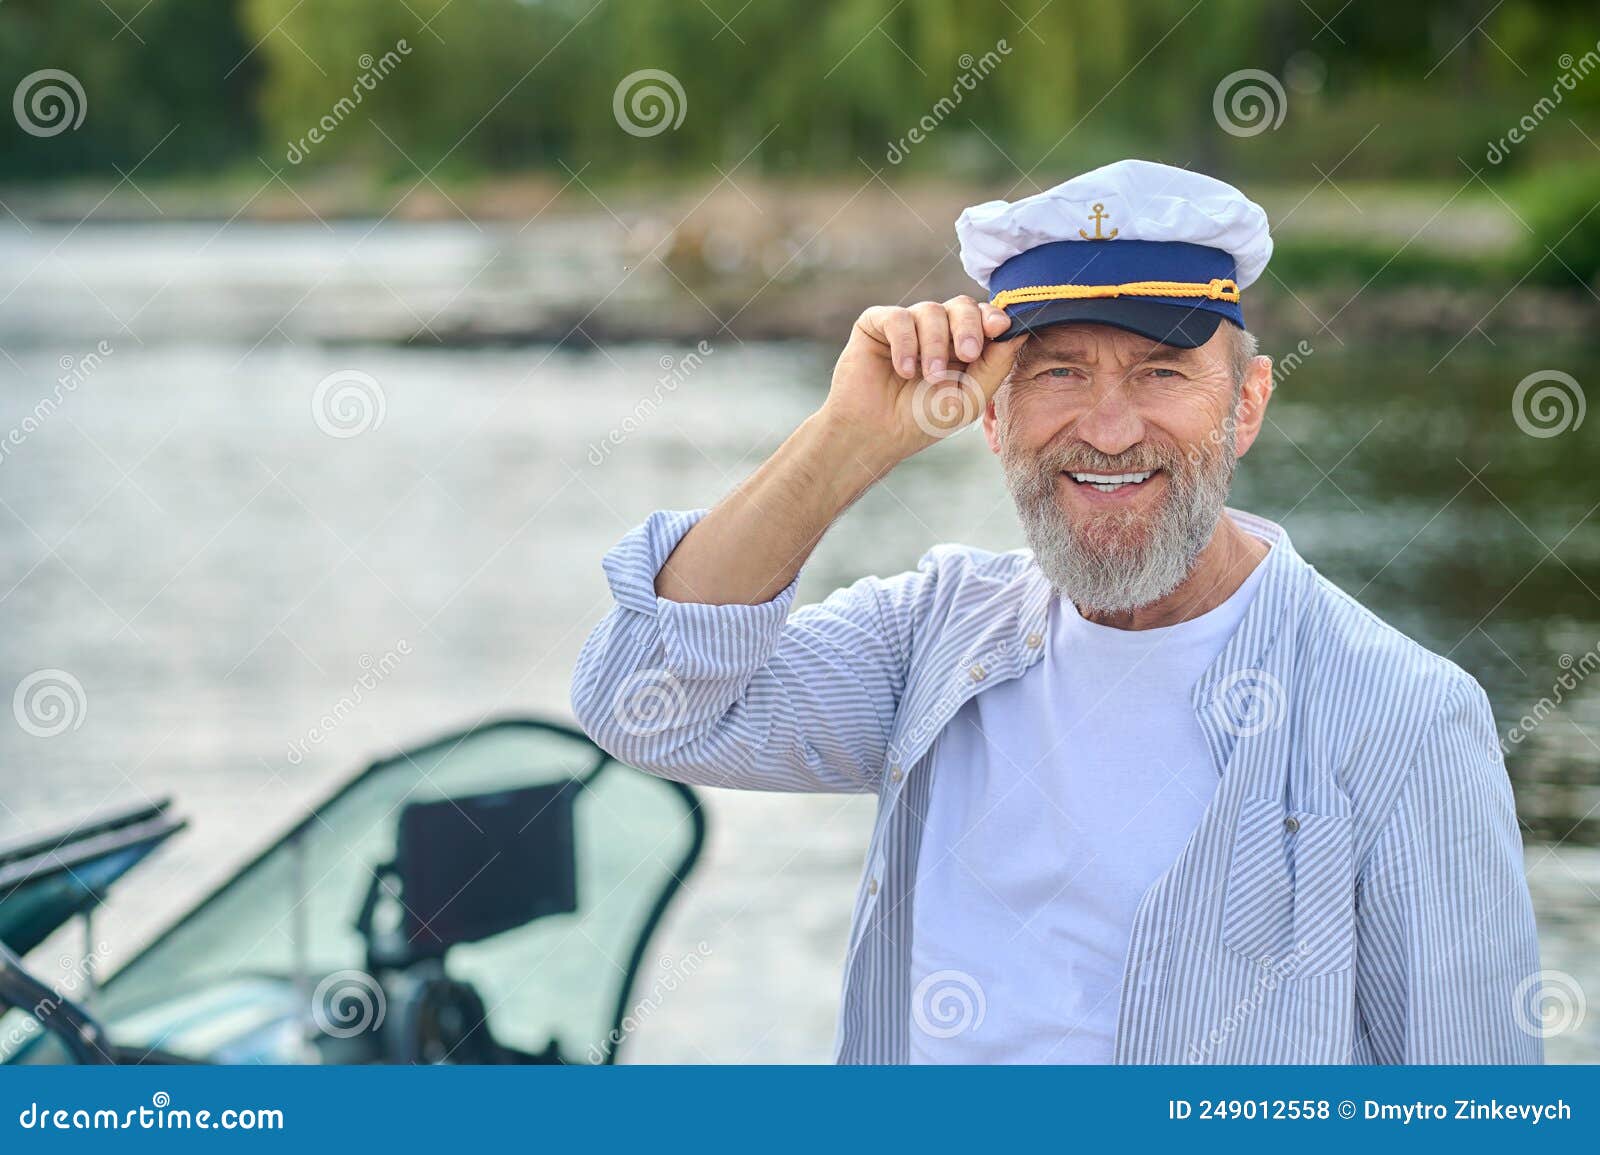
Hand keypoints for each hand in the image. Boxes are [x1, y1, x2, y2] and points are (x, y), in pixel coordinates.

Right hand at [822, 295, 1027, 465]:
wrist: (876, 434)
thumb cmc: (922, 419)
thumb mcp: (970, 397)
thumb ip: (996, 364)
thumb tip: (1018, 330)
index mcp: (962, 344)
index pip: (984, 317)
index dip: (993, 317)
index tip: (999, 328)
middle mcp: (937, 330)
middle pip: (962, 306)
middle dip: (968, 327)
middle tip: (966, 353)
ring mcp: (907, 325)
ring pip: (931, 311)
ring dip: (934, 344)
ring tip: (928, 376)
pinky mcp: (877, 324)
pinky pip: (898, 318)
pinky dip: (905, 344)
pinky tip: (903, 371)